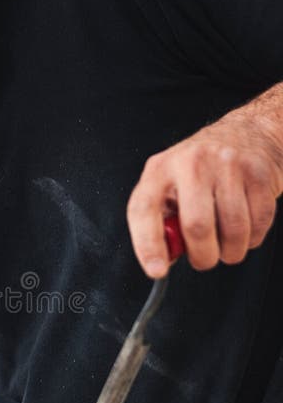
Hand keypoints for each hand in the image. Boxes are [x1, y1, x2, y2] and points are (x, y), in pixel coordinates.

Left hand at [127, 94, 282, 277]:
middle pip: (196, 226)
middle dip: (202, 256)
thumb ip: (164, 220)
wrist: (250, 133)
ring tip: (226, 243)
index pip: (144, 209)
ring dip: (230, 251)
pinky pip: (258, 224)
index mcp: (160, 168)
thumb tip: (164, 257)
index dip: (148, 245)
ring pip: (232, 231)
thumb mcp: (171, 184)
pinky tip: (244, 227)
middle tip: (204, 257)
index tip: (156, 270)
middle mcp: (191, 162)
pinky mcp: (258, 173)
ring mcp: (227, 165)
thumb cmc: (203, 167)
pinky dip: (251, 239)